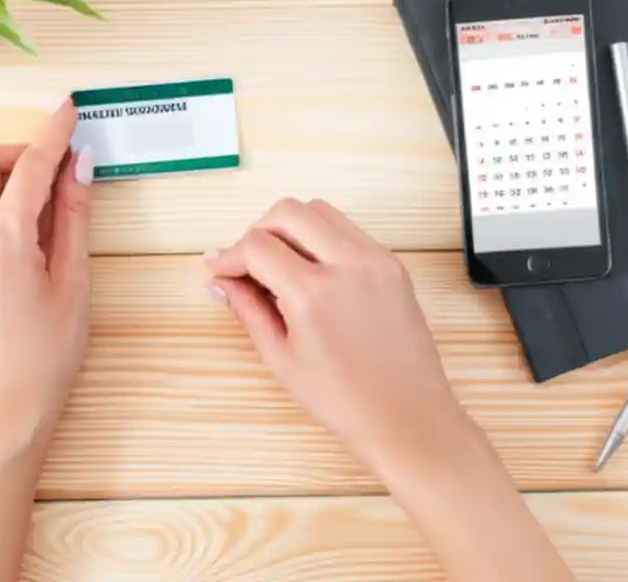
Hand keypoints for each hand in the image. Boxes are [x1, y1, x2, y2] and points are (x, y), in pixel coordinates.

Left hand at [0, 101, 94, 458]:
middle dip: (19, 152)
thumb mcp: (74, 282)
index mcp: (2, 237)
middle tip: (59, 171)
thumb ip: (73, 217)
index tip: (69, 108)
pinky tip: (27, 226)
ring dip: (3, 174)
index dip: (53, 132)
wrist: (3, 408)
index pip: (30, 164)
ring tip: (46, 200)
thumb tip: (79, 168)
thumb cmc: (46, 355)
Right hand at [206, 199, 470, 475]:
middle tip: (247, 264)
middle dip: (257, 230)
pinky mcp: (393, 265)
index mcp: (313, 294)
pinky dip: (322, 238)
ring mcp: (376, 260)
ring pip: (320, 210)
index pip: (256, 245)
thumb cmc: (345, 400)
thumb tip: (220, 281)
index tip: (221, 272)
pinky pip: (349, 230)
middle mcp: (348, 265)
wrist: (407, 417)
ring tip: (279, 266)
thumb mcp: (281, 358)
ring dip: (291, 227)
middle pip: (287, 212)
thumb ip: (247, 310)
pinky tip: (312, 272)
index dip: (230, 256)